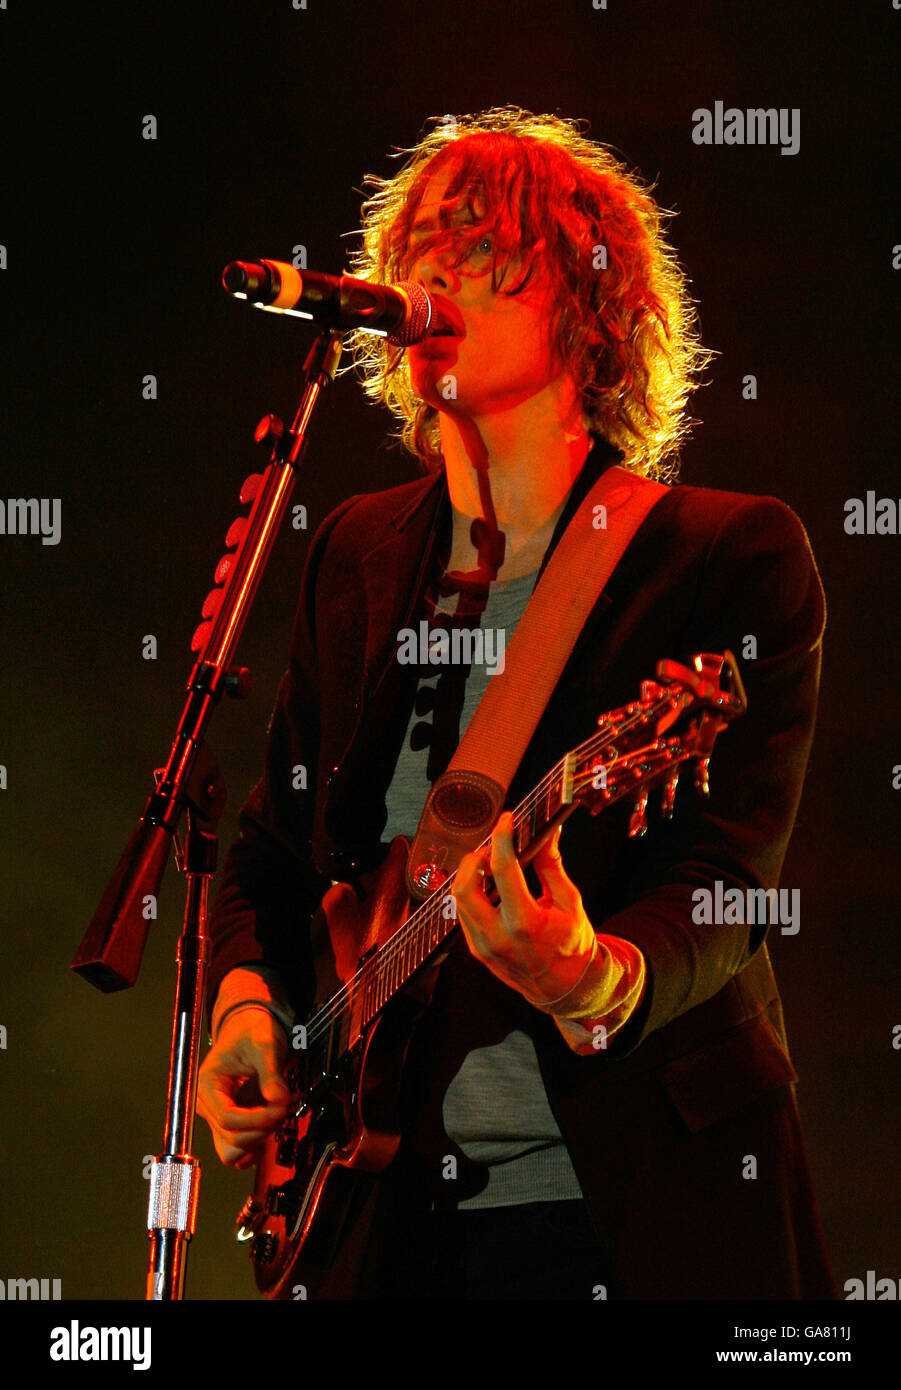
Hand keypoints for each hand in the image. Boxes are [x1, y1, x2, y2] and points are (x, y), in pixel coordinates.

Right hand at [197, 1008, 291, 1168]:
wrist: (250, 1026)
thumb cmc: (250, 1031)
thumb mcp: (264, 1044)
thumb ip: (271, 1074)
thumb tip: (279, 1100)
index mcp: (207, 1085)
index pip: (228, 1118)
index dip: (257, 1120)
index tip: (280, 1109)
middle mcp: (208, 1105)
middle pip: (231, 1138)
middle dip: (261, 1129)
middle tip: (283, 1109)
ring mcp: (219, 1115)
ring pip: (233, 1149)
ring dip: (259, 1139)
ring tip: (276, 1116)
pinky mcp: (233, 1121)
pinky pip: (239, 1147)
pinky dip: (256, 1144)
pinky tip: (270, 1126)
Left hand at [453, 812, 604, 1008]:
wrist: (565, 987)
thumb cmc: (572, 945)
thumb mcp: (569, 903)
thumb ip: (552, 866)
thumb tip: (547, 832)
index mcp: (526, 924)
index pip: (503, 870)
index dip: (503, 838)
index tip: (507, 820)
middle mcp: (498, 937)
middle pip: (465, 886)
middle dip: (475, 858)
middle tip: (492, 847)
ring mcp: (483, 947)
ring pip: (459, 899)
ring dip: (471, 875)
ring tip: (491, 864)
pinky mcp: (477, 951)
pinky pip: (464, 914)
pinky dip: (473, 894)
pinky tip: (490, 886)